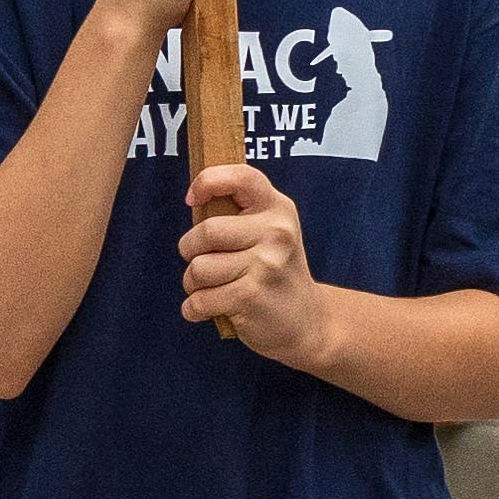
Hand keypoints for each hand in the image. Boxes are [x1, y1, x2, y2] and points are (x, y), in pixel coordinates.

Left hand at [174, 162, 328, 362]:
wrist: (308, 322)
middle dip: (190, 250)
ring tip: (212, 288)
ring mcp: (265, 265)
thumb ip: (240, 214)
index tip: (193, 200)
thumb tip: (195, 201)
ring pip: (198, 268)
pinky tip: (210, 309)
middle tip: (203, 262)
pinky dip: (194, 309)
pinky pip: (199, 300)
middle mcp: (276, 233)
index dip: (208, 182)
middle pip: (206, 231)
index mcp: (278, 208)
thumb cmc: (275, 272)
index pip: (241, 177)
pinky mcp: (251, 296)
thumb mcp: (271, 232)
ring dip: (193, 283)